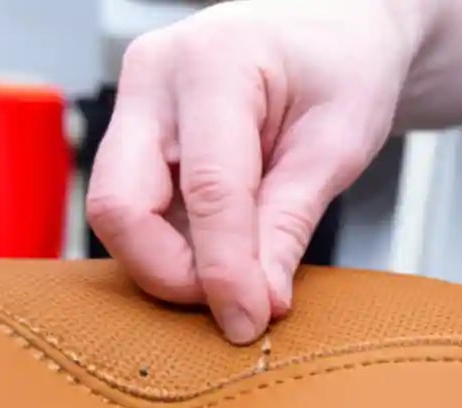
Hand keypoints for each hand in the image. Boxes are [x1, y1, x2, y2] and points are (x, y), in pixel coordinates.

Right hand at [86, 0, 461, 343]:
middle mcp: (155, 76)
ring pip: (117, 214)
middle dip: (170, 273)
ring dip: (170, 264)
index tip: (249, 322)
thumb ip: (292, 221)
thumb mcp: (340, 141)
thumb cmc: (343, 67)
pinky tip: (220, 253)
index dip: (224, 270)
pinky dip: (171, 246)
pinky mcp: (133, 134)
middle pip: (121, 204)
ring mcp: (135, 103)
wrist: (331, 30)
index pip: (208, 189)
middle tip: (236, 303)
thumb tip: (259, 300)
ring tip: (239, 274)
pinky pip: (133, 209)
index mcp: (216, 61)